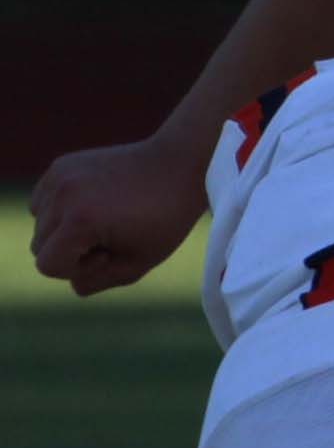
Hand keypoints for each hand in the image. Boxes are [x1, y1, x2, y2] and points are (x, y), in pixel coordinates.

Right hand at [28, 136, 210, 296]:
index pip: (47, 266)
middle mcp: (63, 195)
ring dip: (64, 230)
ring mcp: (59, 176)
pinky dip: (60, 210)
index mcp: (81, 220)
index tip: (110, 252)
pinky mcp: (61, 164)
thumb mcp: (136, 264)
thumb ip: (93, 282)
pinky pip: (42, 202)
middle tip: (112, 235)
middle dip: (70, 251)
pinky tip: (93, 204)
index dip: (78, 268)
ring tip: (105, 219)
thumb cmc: (165, 219)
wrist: (180, 165)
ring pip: (40, 224)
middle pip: (39, 247)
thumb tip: (68, 278)